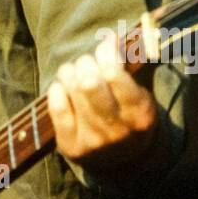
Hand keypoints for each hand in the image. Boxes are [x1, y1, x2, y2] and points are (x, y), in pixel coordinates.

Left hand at [47, 29, 162, 183]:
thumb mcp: (140, 94)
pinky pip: (57, 106)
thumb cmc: (129, 114)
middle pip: (88, 82)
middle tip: (88, 63)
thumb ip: (127, 68)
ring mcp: (93, 140)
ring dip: (69, 72)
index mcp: (140, 114)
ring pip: (71, 90)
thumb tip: (109, 37)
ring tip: (74, 72)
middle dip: (85, 62)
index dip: (106, 51)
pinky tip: (63, 88)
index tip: (106, 45)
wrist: (125, 162)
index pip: (114, 73)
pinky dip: (57, 89)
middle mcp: (117, 130)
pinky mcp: (71, 146)